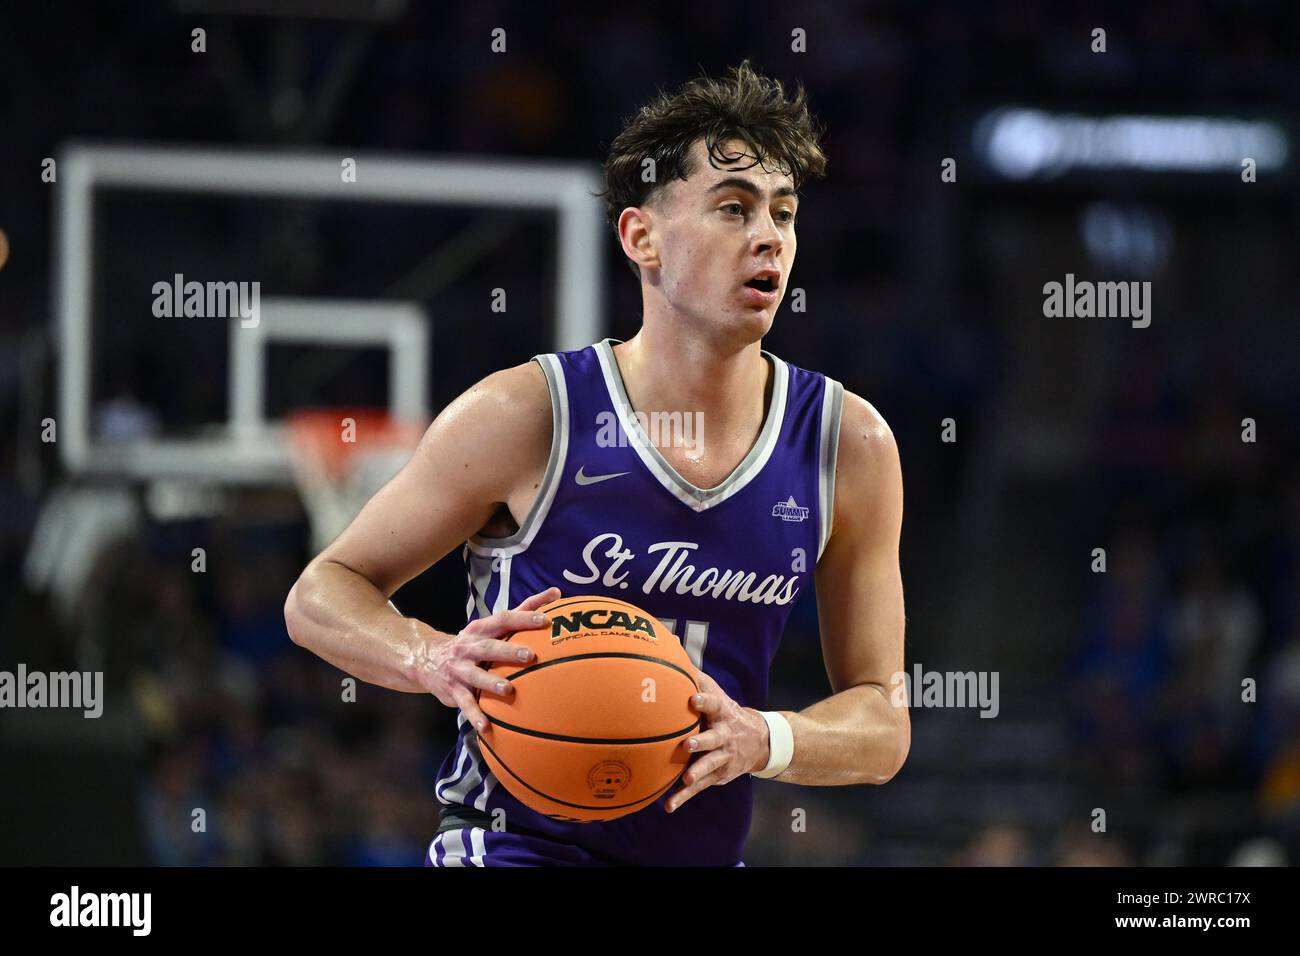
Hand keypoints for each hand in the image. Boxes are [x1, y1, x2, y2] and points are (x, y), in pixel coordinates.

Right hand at [417, 586, 559, 731]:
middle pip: (489, 646)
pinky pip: (465, 705)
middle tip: (530, 655)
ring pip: (476, 676)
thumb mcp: (493, 625)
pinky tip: (487, 728)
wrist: (427, 659)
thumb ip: (524, 609)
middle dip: (508, 650)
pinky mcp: (454, 691)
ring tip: (508, 690)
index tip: (546, 620)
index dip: (524, 619)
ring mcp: (460, 669)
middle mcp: (469, 647)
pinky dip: (476, 716)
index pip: (504, 619)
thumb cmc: (474, 642)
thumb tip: (557, 592)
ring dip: (491, 683)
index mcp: (482, 629)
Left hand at [665, 668, 769, 812]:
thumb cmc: (725, 711)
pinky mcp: (717, 775)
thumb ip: (695, 676)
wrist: (759, 741)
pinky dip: (683, 797)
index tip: (693, 697)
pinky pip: (698, 787)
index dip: (705, 700)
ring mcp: (722, 758)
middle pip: (713, 739)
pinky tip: (668, 806)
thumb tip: (672, 647)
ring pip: (709, 766)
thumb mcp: (717, 692)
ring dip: (697, 772)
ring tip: (685, 778)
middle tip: (687, 744)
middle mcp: (725, 736)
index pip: (715, 704)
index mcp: (723, 713)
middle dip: (701, 742)